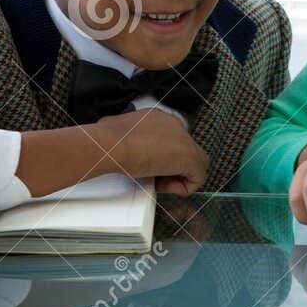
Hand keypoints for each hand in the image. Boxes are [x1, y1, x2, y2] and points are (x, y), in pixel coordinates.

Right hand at [93, 108, 208, 195]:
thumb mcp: (117, 136)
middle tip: (152, 177)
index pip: (169, 140)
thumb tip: (124, 152)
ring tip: (156, 182)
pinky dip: (183, 188)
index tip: (147, 167)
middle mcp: (174, 125)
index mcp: (157, 118)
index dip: (160, 157)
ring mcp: (184, 140)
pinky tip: (164, 186)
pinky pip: (198, 178)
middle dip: (170, 168)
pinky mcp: (190, 158)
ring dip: (177, 178)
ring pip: (194, 164)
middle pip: (183, 151)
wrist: (110, 144)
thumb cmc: (108, 140)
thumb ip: (127, 142)